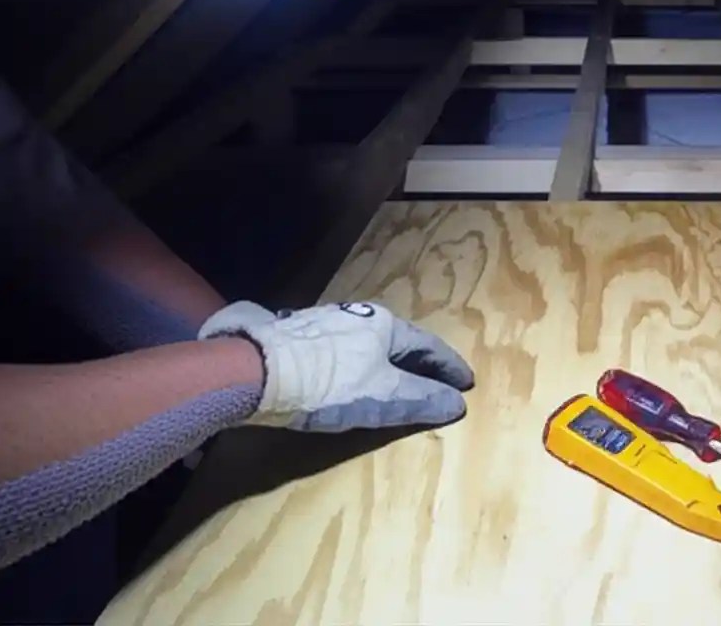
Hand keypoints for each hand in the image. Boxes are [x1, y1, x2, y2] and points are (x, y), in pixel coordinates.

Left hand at [199, 301, 473, 430]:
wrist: (254, 372)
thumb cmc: (329, 385)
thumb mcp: (383, 398)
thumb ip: (421, 399)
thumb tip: (457, 403)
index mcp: (385, 325)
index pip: (429, 346)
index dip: (449, 367)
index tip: (466, 382)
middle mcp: (357, 316)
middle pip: (397, 341)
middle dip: (418, 363)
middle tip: (435, 382)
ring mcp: (323, 322)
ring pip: (365, 343)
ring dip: (384, 362)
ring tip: (392, 380)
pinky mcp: (293, 335)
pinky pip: (338, 350)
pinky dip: (354, 365)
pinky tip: (345, 377)